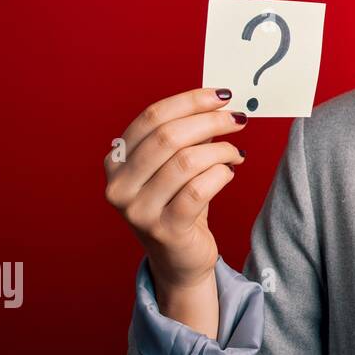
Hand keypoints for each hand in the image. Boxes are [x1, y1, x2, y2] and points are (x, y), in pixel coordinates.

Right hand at [103, 87, 248, 296]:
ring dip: (221, 151)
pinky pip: (199, 190)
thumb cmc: (178, 204)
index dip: (190, 101)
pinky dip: (221, 174)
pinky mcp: (164, 229)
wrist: (178, 259)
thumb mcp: (173, 166)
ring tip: (236, 153)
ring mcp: (138, 210)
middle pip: (169, 137)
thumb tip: (216, 102)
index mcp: (116, 161)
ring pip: (187, 162)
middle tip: (238, 120)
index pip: (152, 117)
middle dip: (210, 122)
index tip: (221, 95)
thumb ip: (186, 136)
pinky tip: (229, 173)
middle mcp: (119, 185)